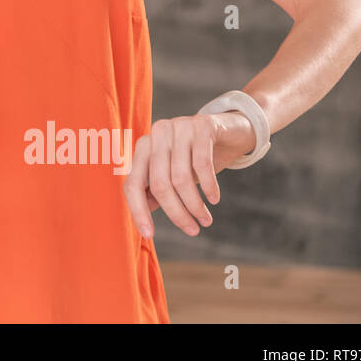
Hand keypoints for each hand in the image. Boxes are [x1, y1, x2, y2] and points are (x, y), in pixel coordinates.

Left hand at [123, 110, 256, 238]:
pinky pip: (202, 164)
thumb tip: (143, 220)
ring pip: (181, 178)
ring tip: (205, 220)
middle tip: (193, 230)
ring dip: (195, 205)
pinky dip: (209, 187)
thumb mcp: (173, 173)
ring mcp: (178, 127)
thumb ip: (155, 190)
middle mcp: (157, 134)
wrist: (227, 129)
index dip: (138, 211)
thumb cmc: (195, 156)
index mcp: (143, 147)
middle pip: (160, 184)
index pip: (133, 184)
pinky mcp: (202, 125)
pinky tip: (214, 199)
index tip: (149, 235)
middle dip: (177, 213)